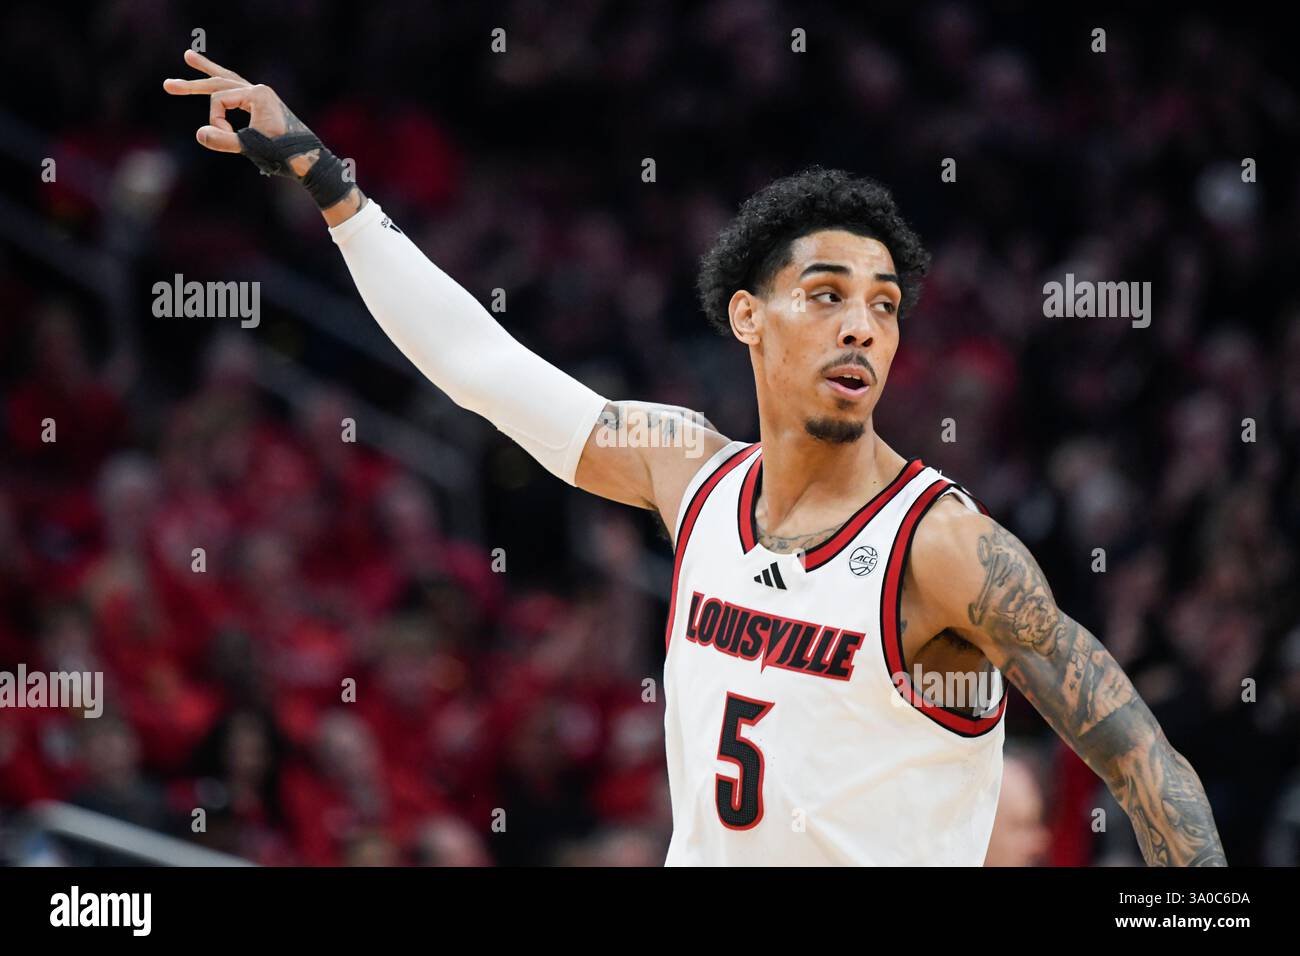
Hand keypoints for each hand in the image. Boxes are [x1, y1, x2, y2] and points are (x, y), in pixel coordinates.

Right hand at [163, 49, 311, 166]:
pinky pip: (238, 94)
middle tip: (167, 86)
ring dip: (208, 74)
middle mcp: (260, 90)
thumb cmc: (284, 154)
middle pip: (219, 83)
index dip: (216, 121)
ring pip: (228, 82)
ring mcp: (262, 97)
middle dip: (193, 85)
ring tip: (189, 57)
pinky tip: (215, 84)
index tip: (228, 137)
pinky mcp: (264, 107)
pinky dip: (224, 90)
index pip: (219, 100)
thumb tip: (199, 134)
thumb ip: (224, 140)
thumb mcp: (251, 147)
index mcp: (257, 94)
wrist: (310, 161)